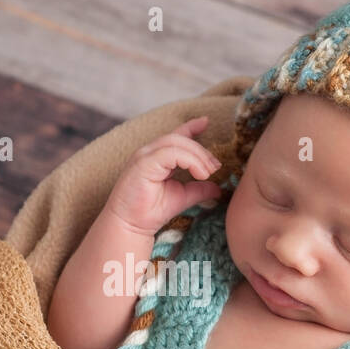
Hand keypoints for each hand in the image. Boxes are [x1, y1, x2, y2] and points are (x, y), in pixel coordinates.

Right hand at [105, 115, 225, 235]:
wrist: (130, 226)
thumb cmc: (150, 212)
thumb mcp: (182, 197)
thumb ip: (198, 189)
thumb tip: (218, 188)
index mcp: (156, 157)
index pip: (175, 135)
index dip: (191, 127)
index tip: (206, 122)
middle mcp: (149, 152)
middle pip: (180, 139)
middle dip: (201, 150)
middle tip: (216, 167)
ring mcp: (144, 156)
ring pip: (176, 142)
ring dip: (198, 156)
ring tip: (209, 172)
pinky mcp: (143, 163)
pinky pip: (171, 153)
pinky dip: (189, 161)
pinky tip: (200, 174)